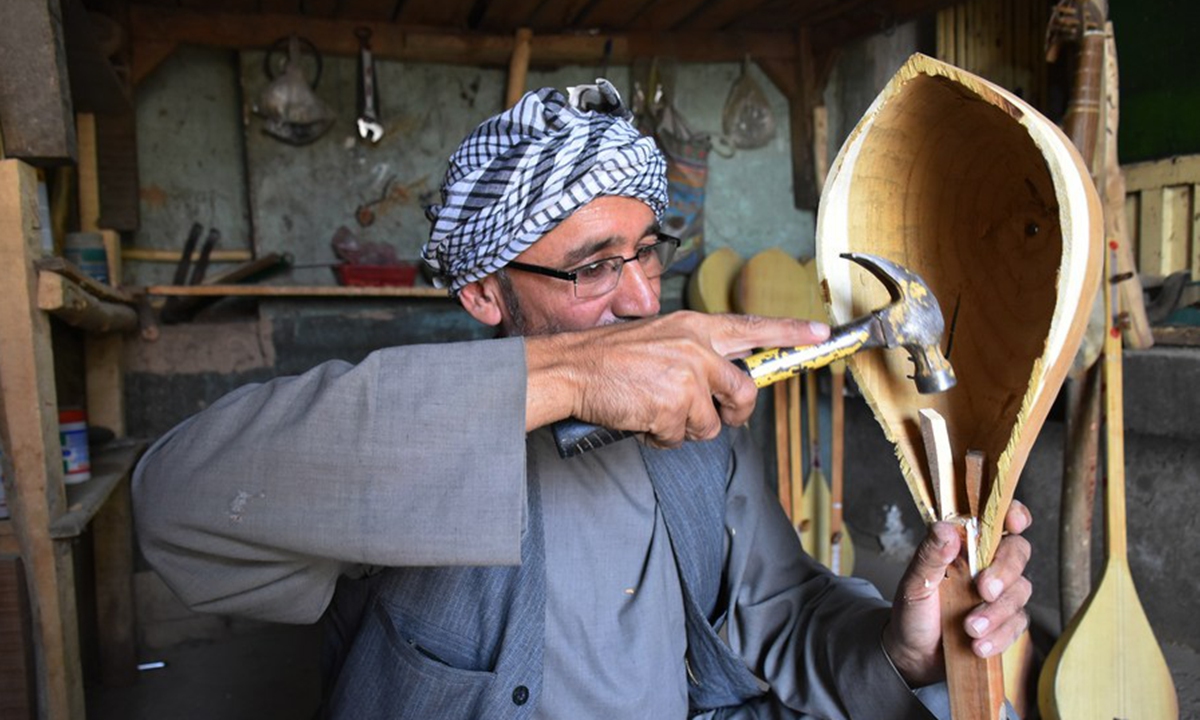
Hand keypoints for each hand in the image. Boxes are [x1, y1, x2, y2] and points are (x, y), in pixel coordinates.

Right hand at [524, 310, 829, 444]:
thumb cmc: (609, 357)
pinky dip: (659, 437)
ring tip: (654, 412)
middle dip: (733, 415)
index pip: (753, 327)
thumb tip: (723, 379)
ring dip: (684, 429)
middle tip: (715, 417)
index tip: (820, 334)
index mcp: (694, 327)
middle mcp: (696, 348)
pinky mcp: (671, 406)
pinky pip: (679, 438)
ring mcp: (686, 378)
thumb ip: (694, 352)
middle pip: (743, 393)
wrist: (572, 367)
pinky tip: (640, 419)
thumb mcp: (659, 338)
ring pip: (710, 425)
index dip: (791, 331)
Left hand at [882, 501, 1032, 686]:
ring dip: (997, 612)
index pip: (997, 520)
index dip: (1012, 514)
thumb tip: (946, 529)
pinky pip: (1017, 624)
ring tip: (970, 628)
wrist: (913, 654)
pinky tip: (978, 645)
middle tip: (984, 590)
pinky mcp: (1006, 622)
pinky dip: (999, 636)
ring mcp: (1000, 593)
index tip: (1013, 523)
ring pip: (1020, 591)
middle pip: (1017, 552)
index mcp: (964, 545)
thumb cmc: (914, 610)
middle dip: (1005, 571)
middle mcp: (987, 564)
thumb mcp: (915, 582)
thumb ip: (930, 556)